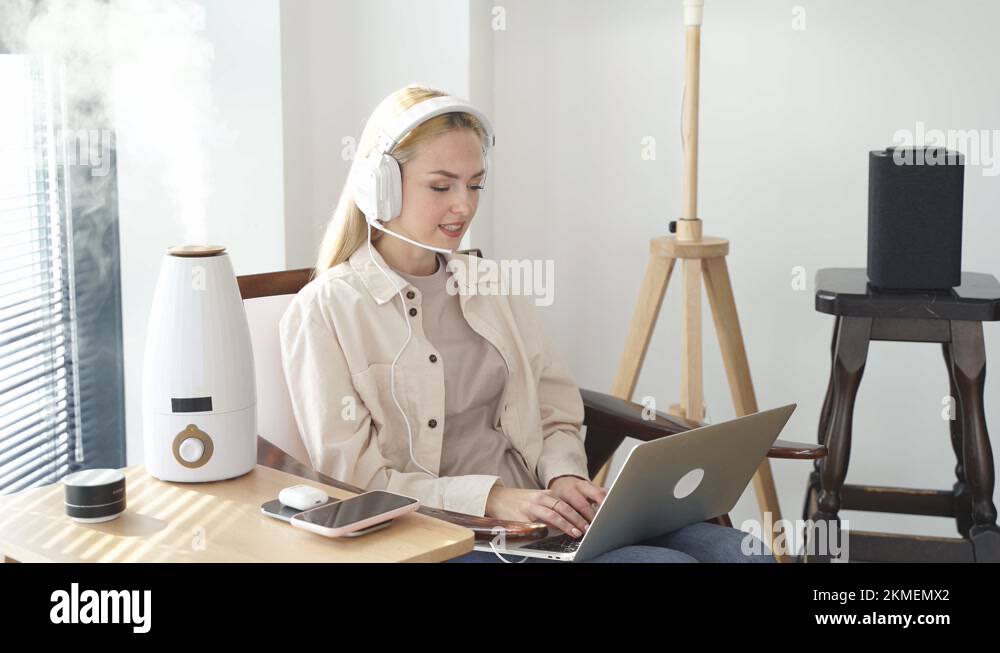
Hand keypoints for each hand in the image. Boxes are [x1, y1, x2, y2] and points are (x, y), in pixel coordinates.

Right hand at [484, 476, 606, 538]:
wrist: (497, 498)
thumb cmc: (520, 501)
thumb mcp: (538, 500)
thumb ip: (552, 507)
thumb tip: (572, 520)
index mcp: (546, 494)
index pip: (568, 502)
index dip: (581, 510)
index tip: (592, 518)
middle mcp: (540, 499)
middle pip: (563, 508)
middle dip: (578, 518)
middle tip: (588, 527)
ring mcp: (531, 507)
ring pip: (553, 515)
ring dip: (567, 524)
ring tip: (577, 532)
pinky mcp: (522, 517)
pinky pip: (537, 524)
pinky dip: (548, 529)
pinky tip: (555, 534)